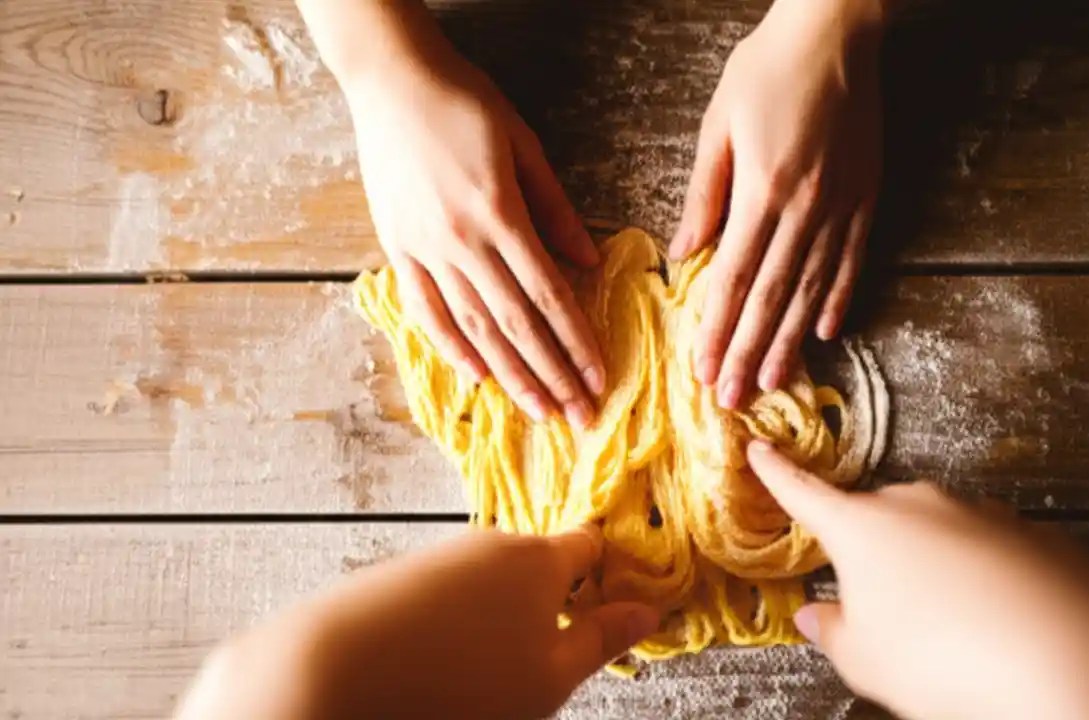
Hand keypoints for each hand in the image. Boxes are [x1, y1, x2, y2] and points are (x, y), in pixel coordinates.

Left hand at [176, 526, 659, 719]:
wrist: (329, 675)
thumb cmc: (457, 685)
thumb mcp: (548, 678)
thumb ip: (600, 640)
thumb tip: (647, 613)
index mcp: (539, 559)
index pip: (588, 545)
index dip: (603, 574)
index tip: (608, 608)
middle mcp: (489, 543)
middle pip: (535, 566)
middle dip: (542, 608)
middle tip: (536, 666)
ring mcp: (437, 557)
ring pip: (484, 586)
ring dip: (492, 624)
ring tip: (475, 682)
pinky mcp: (393, 577)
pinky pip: (440, 598)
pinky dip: (445, 630)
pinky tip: (430, 672)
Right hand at [327, 4, 604, 425]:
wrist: (391, 81)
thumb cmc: (465, 104)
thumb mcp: (525, 147)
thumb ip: (557, 210)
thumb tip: (590, 262)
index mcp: (500, 214)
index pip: (549, 297)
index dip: (577, 343)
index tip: (600, 380)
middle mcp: (462, 241)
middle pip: (516, 325)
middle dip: (553, 376)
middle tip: (580, 417)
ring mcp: (424, 249)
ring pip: (473, 327)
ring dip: (510, 374)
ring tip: (539, 410)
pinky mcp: (396, 248)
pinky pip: (425, 310)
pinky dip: (451, 346)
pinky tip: (476, 376)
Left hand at [671, 0, 883, 407]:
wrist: (836, 30)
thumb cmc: (768, 70)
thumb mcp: (718, 126)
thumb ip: (703, 196)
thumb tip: (685, 255)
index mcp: (762, 192)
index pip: (732, 279)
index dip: (716, 330)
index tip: (704, 370)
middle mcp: (806, 209)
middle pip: (771, 297)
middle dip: (748, 352)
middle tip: (733, 397)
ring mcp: (842, 206)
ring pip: (811, 289)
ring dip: (789, 340)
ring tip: (773, 381)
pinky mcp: (867, 197)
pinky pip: (852, 259)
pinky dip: (838, 298)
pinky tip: (825, 331)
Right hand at [747, 441, 1088, 719]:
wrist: (1072, 658)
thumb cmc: (946, 661)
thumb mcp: (866, 661)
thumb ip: (833, 631)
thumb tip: (816, 615)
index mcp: (863, 527)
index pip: (805, 492)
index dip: (776, 473)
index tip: (758, 448)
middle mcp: (919, 505)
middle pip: (878, 520)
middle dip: (875, 556)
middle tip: (885, 616)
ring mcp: (981, 514)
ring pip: (938, 536)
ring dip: (934, 571)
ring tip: (951, 636)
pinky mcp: (1034, 533)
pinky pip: (992, 553)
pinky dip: (986, 581)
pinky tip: (998, 628)